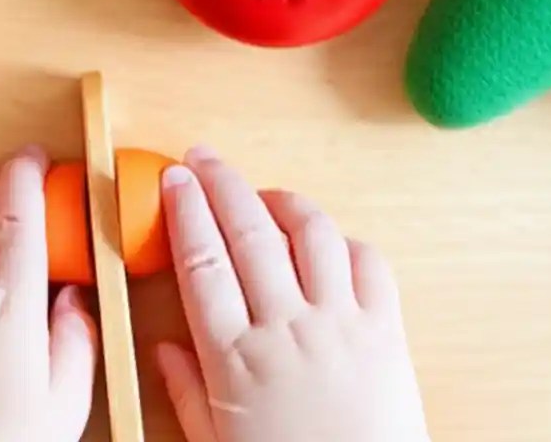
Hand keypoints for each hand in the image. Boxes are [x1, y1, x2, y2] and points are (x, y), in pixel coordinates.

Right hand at [157, 147, 430, 441]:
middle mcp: (288, 330)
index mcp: (236, 358)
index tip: (173, 181)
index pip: (202, 262)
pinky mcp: (387, 331)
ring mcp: (341, 325)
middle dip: (221, 184)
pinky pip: (368, 263)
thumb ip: (187, 392)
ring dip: (282, 199)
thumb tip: (163, 350)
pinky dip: (345, 241)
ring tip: (261, 192)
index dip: (185, 212)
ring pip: (311, 234)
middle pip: (248, 233)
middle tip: (202, 158)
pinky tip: (325, 241)